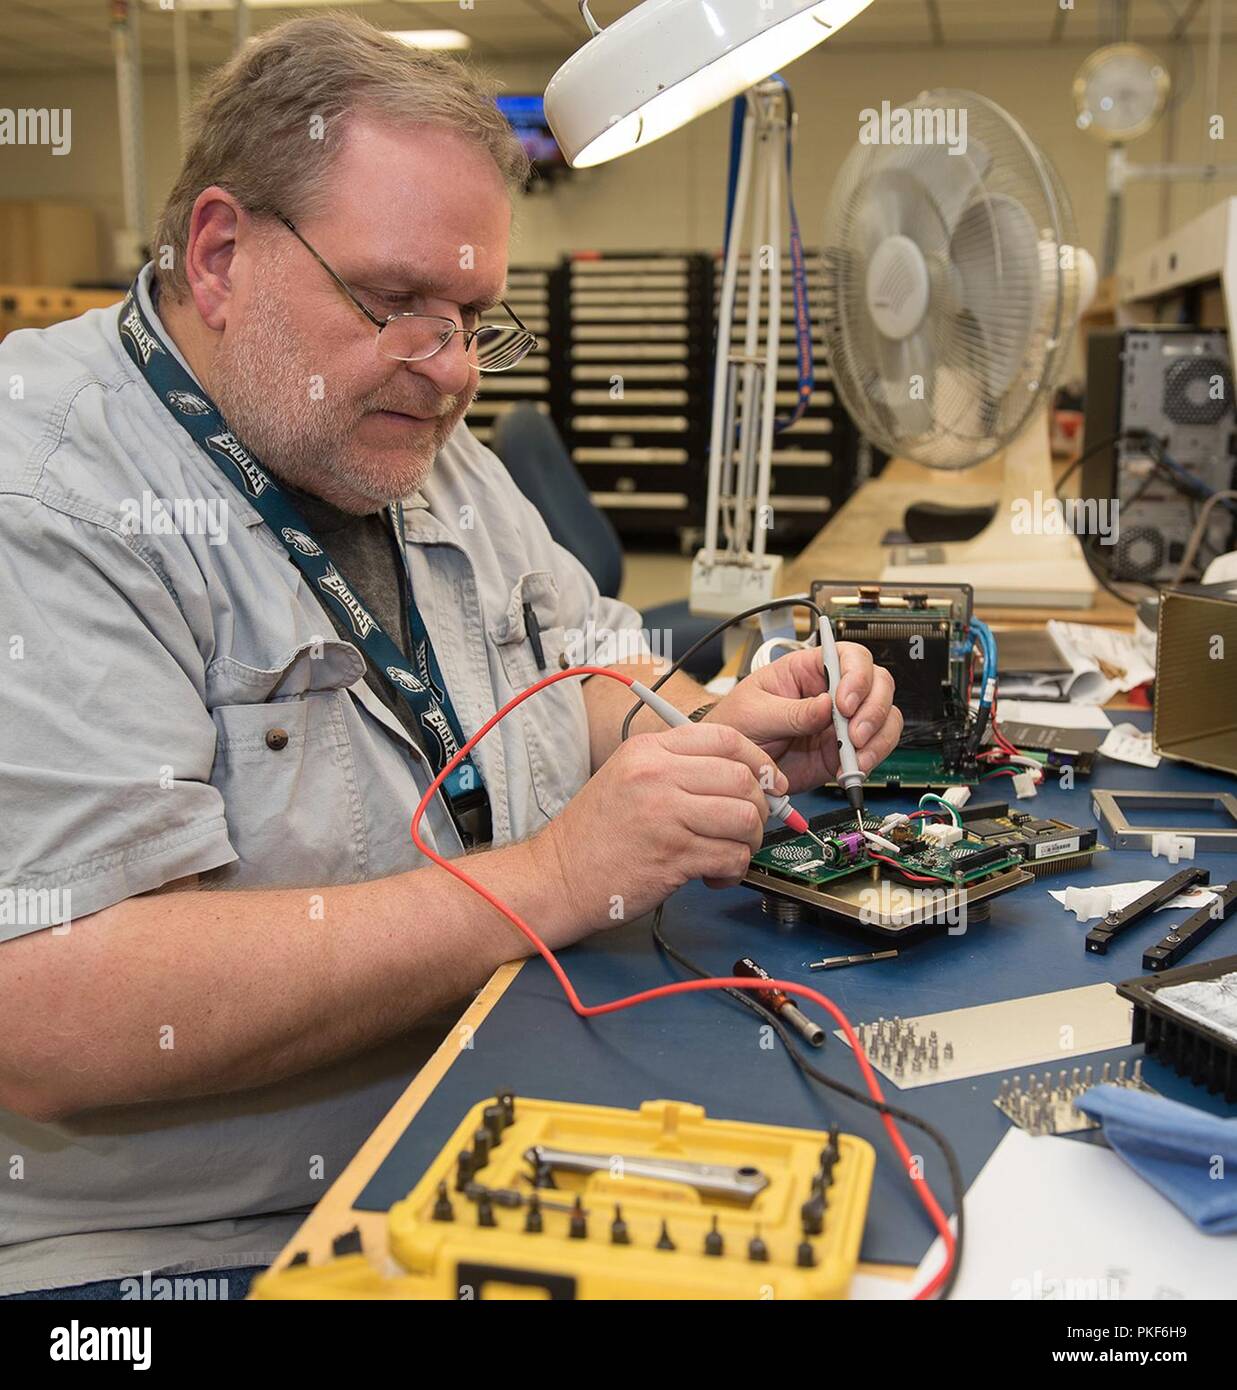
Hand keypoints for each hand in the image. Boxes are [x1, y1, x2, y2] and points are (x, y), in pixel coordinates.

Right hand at [541, 722, 790, 933]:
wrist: (557, 876)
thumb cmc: (595, 833)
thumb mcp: (628, 776)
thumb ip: (679, 768)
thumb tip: (744, 778)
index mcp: (649, 750)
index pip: (727, 738)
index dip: (760, 761)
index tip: (770, 782)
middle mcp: (658, 776)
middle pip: (742, 778)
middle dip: (761, 806)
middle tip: (751, 825)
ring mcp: (666, 816)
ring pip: (744, 818)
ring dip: (750, 840)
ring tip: (731, 852)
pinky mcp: (672, 856)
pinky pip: (731, 856)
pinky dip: (733, 869)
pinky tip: (714, 874)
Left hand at [702, 643, 901, 793]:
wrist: (732, 764)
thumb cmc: (736, 725)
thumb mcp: (754, 713)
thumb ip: (791, 712)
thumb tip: (826, 706)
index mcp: (807, 669)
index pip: (848, 656)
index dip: (856, 675)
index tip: (844, 703)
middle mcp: (831, 691)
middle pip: (877, 683)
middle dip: (873, 708)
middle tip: (854, 734)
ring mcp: (841, 721)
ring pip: (884, 716)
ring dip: (878, 737)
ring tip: (854, 757)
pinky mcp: (844, 750)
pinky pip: (875, 748)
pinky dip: (871, 759)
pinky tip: (852, 769)